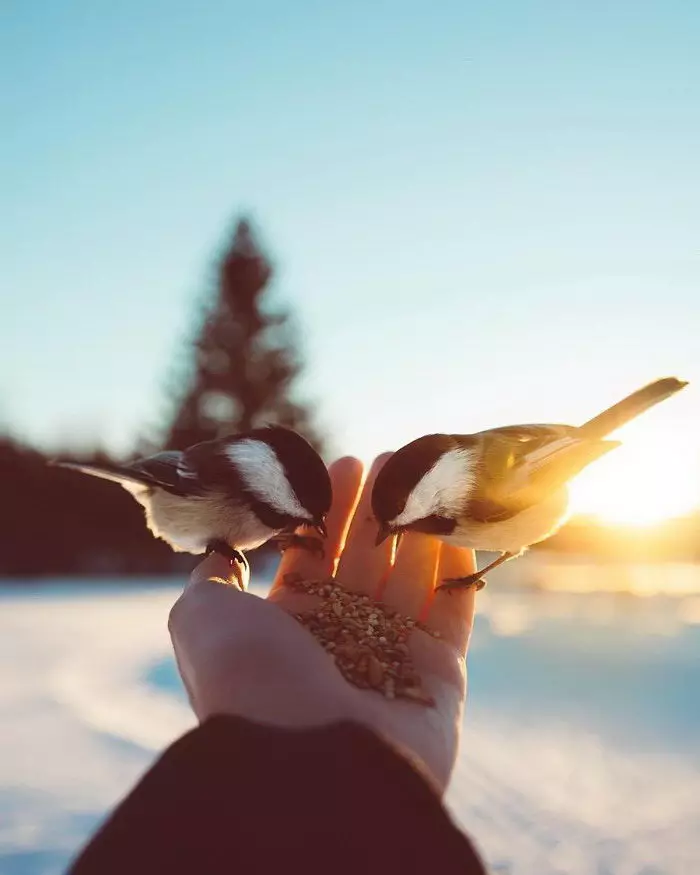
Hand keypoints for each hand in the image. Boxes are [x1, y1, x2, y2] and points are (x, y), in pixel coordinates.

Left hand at [168, 455, 476, 789]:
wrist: (308, 760)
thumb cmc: (250, 677)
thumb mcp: (202, 617)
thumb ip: (212, 579)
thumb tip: (222, 552)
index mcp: (286, 629)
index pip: (312, 554)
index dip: (326, 509)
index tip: (341, 465)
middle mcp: (339, 643)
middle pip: (362, 560)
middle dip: (373, 510)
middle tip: (386, 463)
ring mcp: (391, 659)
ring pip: (409, 579)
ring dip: (416, 529)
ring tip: (420, 481)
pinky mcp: (440, 679)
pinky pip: (451, 613)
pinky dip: (456, 570)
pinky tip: (454, 526)